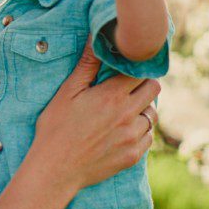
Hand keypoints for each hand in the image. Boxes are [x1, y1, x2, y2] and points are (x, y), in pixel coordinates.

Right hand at [23, 45, 159, 193]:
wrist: (55, 170)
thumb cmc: (56, 128)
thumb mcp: (67, 93)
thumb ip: (87, 65)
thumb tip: (96, 38)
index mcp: (112, 95)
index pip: (141, 72)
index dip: (136, 69)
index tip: (128, 70)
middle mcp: (128, 114)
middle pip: (154, 89)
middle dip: (143, 86)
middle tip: (128, 89)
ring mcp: (133, 136)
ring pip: (152, 115)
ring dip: (143, 110)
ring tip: (124, 112)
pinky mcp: (133, 155)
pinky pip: (148, 137)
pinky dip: (140, 132)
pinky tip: (123, 132)